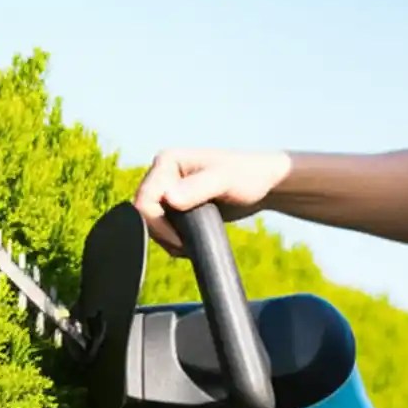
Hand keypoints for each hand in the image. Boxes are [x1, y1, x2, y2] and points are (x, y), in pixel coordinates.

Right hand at [132, 148, 291, 255]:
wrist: (264, 184)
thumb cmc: (249, 176)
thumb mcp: (225, 181)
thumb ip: (198, 188)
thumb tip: (168, 199)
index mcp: (167, 161)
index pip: (144, 199)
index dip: (157, 225)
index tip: (181, 241)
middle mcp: (162, 173)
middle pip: (143, 213)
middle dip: (162, 233)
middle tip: (187, 246)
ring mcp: (168, 189)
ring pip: (150, 222)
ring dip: (167, 238)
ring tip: (191, 244)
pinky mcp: (175, 203)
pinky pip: (161, 225)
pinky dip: (171, 238)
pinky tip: (189, 242)